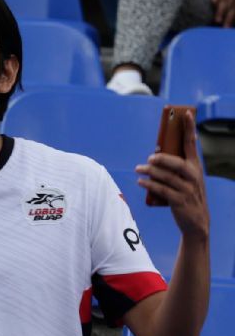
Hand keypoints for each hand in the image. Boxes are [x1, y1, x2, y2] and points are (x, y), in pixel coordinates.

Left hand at [135, 108, 208, 239]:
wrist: (196, 221)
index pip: (192, 144)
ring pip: (167, 176)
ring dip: (150, 172)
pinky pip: (162, 190)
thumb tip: (155, 153)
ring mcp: (187, 189)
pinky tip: (141, 182)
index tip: (185, 113)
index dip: (189, 128)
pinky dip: (150, 185)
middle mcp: (193, 176)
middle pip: (177, 162)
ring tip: (138, 169)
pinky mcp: (179, 201)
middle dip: (162, 158)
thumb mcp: (185, 179)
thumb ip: (173, 166)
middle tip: (150, 157)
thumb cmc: (187, 195)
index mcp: (195, 167)